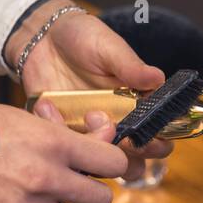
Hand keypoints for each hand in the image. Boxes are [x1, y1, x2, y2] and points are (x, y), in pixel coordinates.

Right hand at [0, 82, 126, 202]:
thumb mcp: (20, 117)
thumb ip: (61, 133)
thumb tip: (100, 139)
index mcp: (50, 144)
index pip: (112, 164)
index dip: (109, 165)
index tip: (100, 166)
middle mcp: (40, 178)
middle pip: (99, 201)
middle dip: (89, 193)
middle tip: (72, 185)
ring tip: (42, 199)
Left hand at [6, 0, 172, 179]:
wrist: (42, 38)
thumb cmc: (84, 38)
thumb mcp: (109, 47)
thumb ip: (131, 66)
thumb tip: (159, 79)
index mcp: (138, 104)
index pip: (160, 134)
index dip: (160, 142)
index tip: (150, 134)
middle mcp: (118, 124)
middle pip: (137, 159)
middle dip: (132, 154)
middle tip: (119, 129)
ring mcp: (90, 132)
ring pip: (103, 164)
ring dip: (98, 152)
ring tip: (87, 117)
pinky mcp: (64, 133)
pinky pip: (66, 150)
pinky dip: (59, 134)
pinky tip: (50, 107)